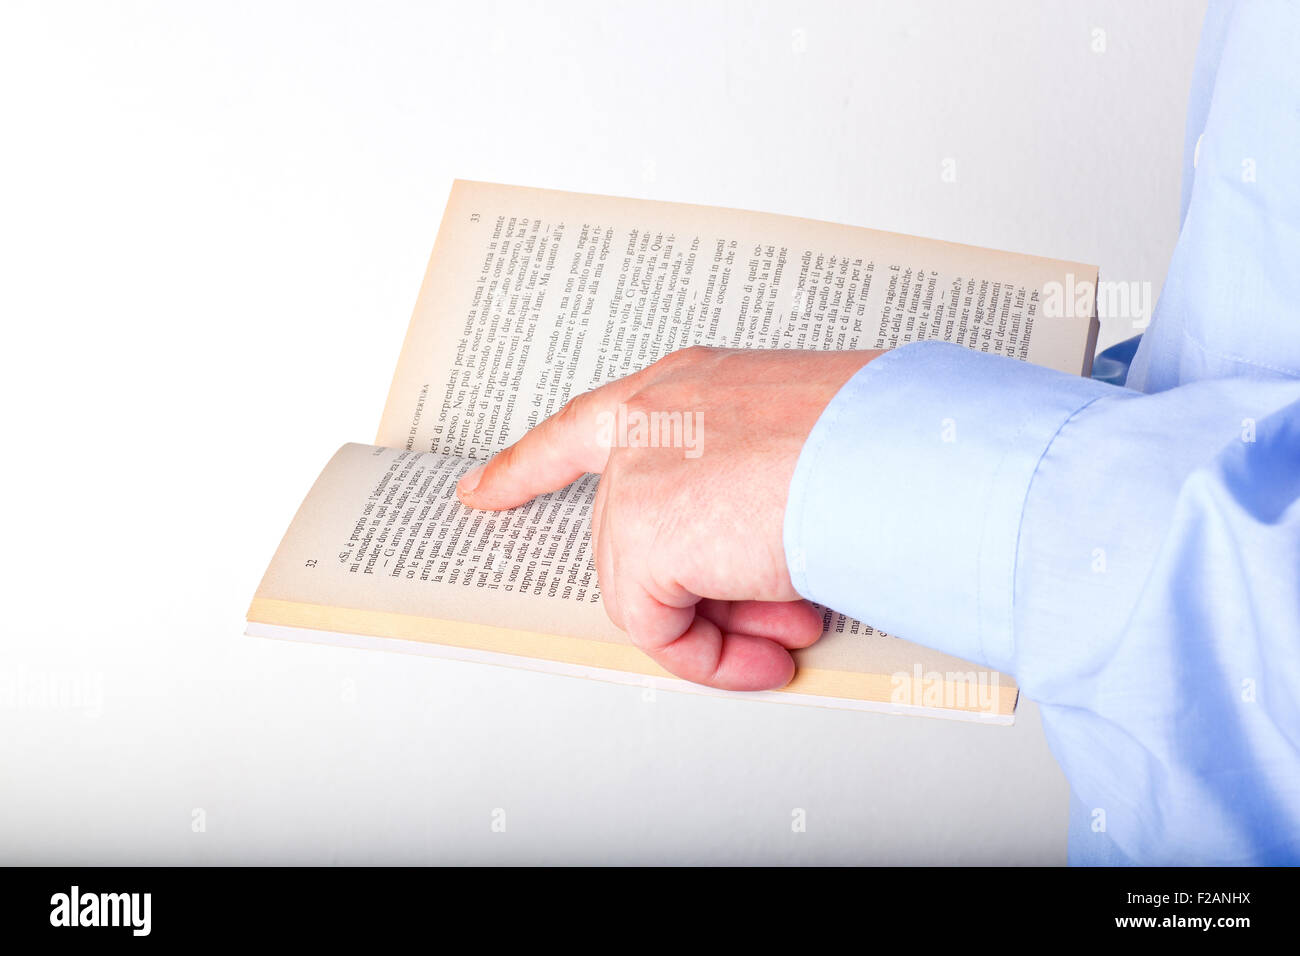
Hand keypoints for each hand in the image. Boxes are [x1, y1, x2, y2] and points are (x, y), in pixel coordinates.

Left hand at [456, 346, 880, 689]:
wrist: (898, 448)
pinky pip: (656, 624)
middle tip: (779, 625)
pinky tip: (768, 653)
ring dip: (720, 627)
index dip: (526, 466)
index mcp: (688, 385)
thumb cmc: (882, 436)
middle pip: (632, 535)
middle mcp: (651, 419)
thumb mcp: (801, 447)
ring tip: (789, 636)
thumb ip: (750, 495)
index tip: (481, 489)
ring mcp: (639, 474)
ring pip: (645, 584)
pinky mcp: (643, 535)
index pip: (585, 425)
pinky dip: (708, 655)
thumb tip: (756, 568)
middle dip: (705, 595)